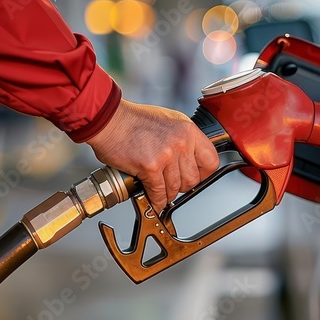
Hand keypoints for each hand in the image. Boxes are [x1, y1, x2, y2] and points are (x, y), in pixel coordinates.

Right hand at [87, 100, 219, 211]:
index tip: (195, 176)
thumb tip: (188, 159)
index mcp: (188, 130)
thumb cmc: (133, 119)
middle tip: (172, 185)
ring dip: (167, 194)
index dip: (203, 174)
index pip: (211, 160)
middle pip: (192, 179)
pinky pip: (159, 192)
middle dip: (182, 186)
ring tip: (159, 191)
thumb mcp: (168, 121)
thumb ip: (181, 139)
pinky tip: (152, 198)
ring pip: (175, 188)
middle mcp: (181, 142)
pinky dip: (156, 199)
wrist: (109, 120)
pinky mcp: (151, 167)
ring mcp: (167, 155)